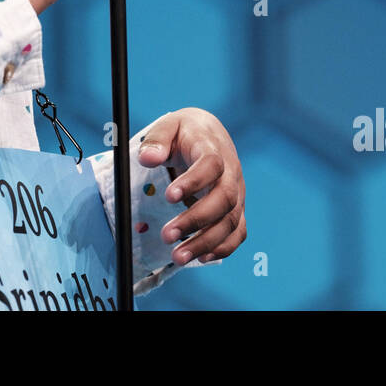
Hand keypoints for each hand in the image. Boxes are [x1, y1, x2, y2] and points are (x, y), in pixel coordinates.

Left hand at [138, 108, 245, 265]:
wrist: (209, 133)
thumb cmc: (184, 132)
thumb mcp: (168, 126)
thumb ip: (157, 140)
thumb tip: (148, 158)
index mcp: (213, 148)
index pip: (211, 164)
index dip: (193, 181)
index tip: (169, 196)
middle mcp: (230, 172)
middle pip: (224, 198)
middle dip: (196, 220)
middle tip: (166, 235)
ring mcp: (237, 192)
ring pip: (231, 220)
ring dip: (206, 241)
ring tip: (178, 256)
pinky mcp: (236, 208)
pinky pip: (237, 232)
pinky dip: (223, 248)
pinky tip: (201, 258)